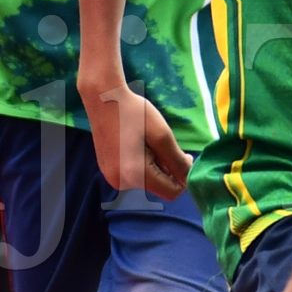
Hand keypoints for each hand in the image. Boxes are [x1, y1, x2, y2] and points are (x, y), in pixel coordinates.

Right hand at [79, 72, 188, 198]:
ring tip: (145, 141)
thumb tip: (188, 178)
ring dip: (154, 165)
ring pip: (147, 181)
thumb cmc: (133, 112)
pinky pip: (134, 175)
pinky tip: (135, 144)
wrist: (103, 98)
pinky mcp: (108, 171)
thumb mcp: (162, 135)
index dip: (183, 177)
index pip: (171, 193)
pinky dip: (141, 164)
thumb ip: (177, 161)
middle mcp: (121, 183)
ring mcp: (112, 178)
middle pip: (158, 187)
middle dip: (166, 169)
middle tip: (160, 142)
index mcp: (135, 175)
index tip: (182, 155)